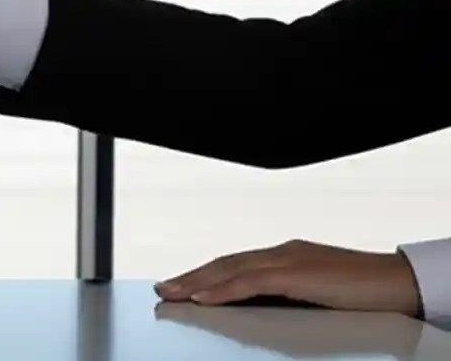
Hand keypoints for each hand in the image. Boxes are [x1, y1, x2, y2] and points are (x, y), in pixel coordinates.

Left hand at [154, 239, 421, 315]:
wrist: (397, 282)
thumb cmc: (363, 291)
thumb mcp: (315, 292)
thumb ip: (287, 294)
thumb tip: (260, 308)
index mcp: (285, 256)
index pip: (235, 264)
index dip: (205, 274)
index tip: (182, 284)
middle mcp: (281, 252)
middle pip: (225, 263)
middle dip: (192, 276)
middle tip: (164, 287)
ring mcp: (288, 260)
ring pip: (231, 270)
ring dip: (197, 282)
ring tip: (172, 293)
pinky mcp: (296, 273)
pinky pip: (250, 282)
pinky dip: (222, 290)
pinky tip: (203, 298)